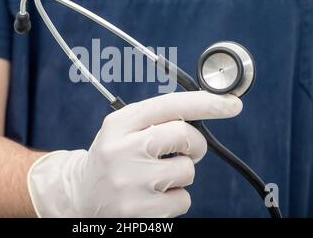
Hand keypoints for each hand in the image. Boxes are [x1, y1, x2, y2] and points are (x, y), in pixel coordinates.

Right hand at [27, 91, 241, 216]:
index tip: (232, 104)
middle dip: (195, 144)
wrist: (80, 194)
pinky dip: (175, 198)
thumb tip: (206, 111)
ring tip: (157, 176)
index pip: (169, 105)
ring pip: (187, 171)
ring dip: (181, 173)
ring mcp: (130, 182)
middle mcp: (122, 150)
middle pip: (185, 136)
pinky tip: (153, 196)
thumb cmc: (112, 157)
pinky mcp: (138, 211)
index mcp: (119, 123)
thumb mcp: (123, 129)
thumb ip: (157, 118)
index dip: (206, 102)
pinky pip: (183, 200)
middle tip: (186, 149)